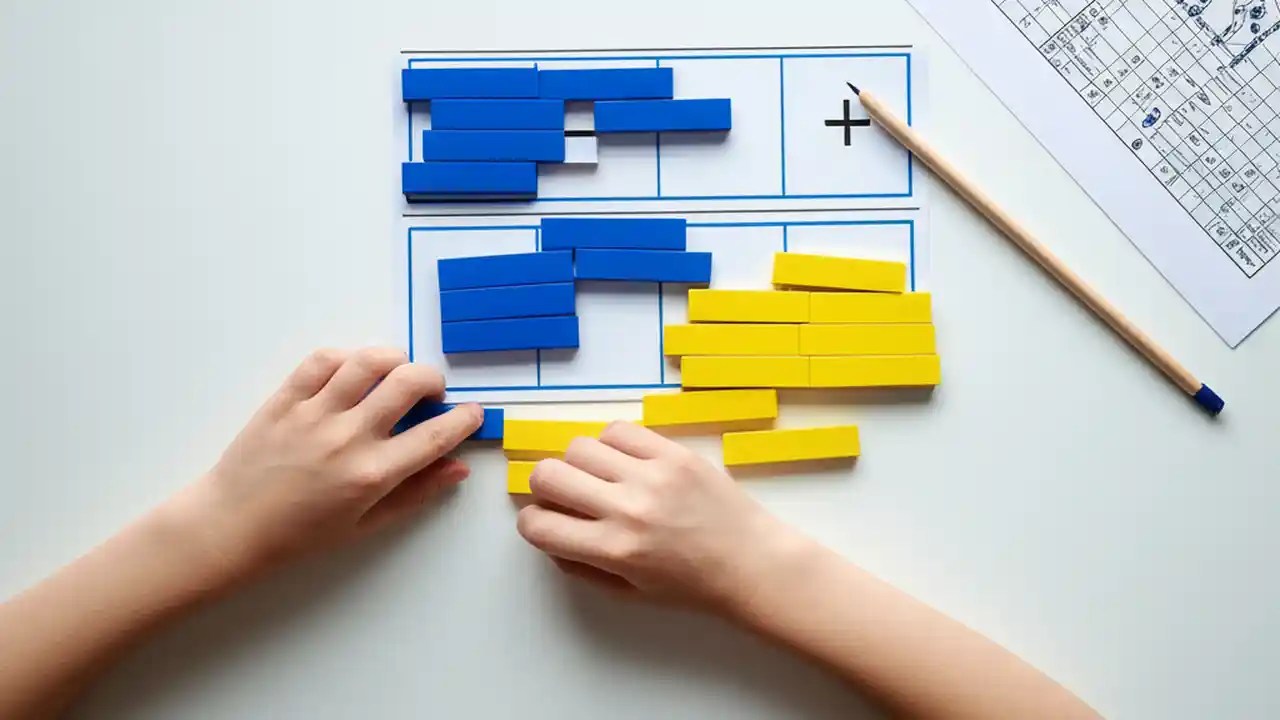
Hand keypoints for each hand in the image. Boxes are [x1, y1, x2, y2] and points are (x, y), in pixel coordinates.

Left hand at [168, 347, 482, 583]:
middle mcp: (348, 437)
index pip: (436, 434)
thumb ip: (416, 494)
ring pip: (368, 361)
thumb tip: (457, 467)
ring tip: (395, 372)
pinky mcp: (285, 399)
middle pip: (408, 383)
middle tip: (431, 392)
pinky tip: (352, 372)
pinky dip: (347, 358)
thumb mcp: (366, 525)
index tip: (472, 413)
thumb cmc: (301, 534)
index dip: (464, 419)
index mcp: (372, 474)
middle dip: (433, 379)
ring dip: (394, 359)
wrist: (231, 526)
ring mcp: (314, 414)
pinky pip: (323, 360)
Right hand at [515, 422, 807, 612]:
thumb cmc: (691, 586)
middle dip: (545, 487)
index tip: (545, 522)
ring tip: (601, 477)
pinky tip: (625, 461)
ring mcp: (652, 476)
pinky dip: (611, 443)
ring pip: (579, 446)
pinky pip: (619, 430)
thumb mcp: (628, 591)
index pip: (538, 525)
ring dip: (579, 462)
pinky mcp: (675, 453)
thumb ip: (580, 565)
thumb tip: (547, 533)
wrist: (752, 563)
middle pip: (548, 474)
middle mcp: (627, 510)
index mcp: (614, 551)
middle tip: (566, 496)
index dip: (532, 522)